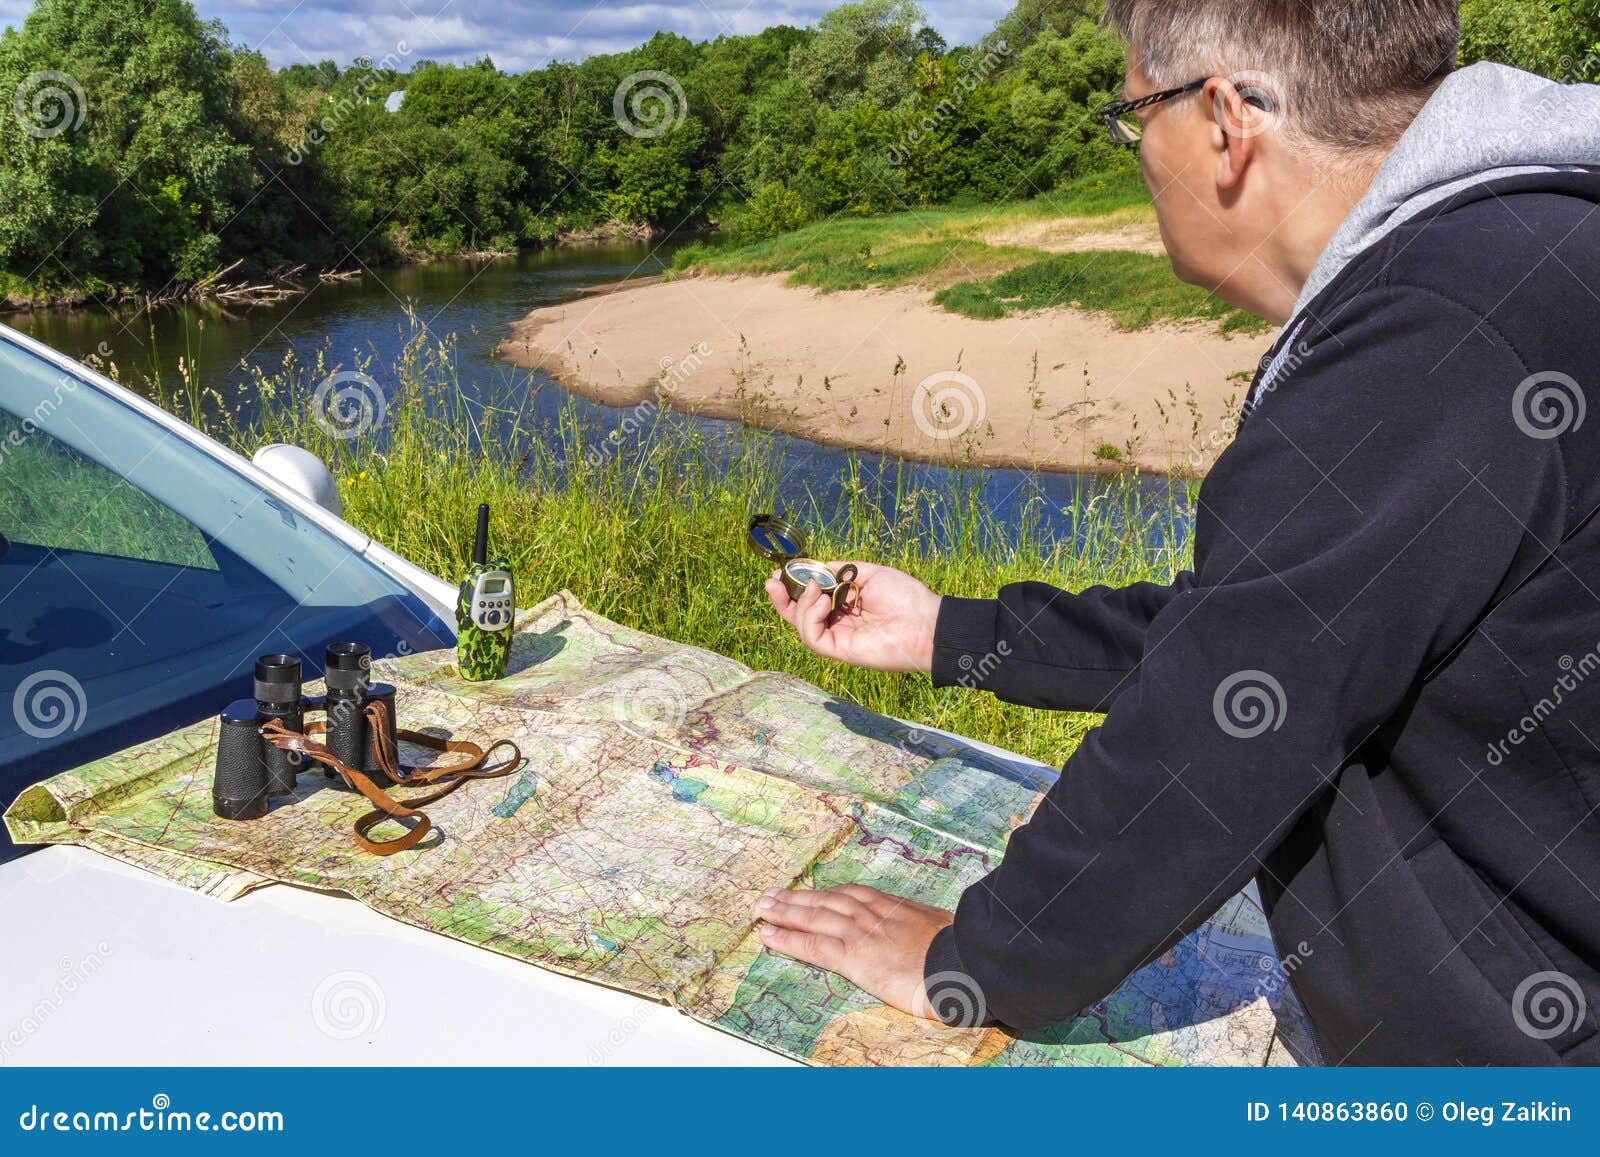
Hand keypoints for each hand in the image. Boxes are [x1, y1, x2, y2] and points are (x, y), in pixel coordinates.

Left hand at [755, 884, 953, 1019]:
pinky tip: (769, 936)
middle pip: (827, 900)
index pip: (855, 895)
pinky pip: (813, 946)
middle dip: (799, 897)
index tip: (815, 892)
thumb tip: (937, 933)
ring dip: (785, 911)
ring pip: (814, 917)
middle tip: (773, 894)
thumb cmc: (962, 952)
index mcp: (896, 907)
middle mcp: (873, 914)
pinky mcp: (853, 956)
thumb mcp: (946, 930)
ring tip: (762, 907)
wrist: (964, 963)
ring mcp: (861, 933)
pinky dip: (788, 939)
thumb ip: (930, 931)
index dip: (830, 894)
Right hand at [765, 562, 940, 673]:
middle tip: (772, 582)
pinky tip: (823, 601)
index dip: (793, 586)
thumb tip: (813, 569)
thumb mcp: (867, 573)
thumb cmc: (904, 596)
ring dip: (800, 604)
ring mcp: (837, 638)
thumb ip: (838, 571)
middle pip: (797, 615)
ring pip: (801, 626)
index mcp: (843, 605)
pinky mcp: (839, 651)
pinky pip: (812, 637)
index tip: (782, 571)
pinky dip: (809, 617)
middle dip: (781, 599)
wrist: (925, 622)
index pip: (810, 598)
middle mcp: (837, 622)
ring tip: (815, 589)